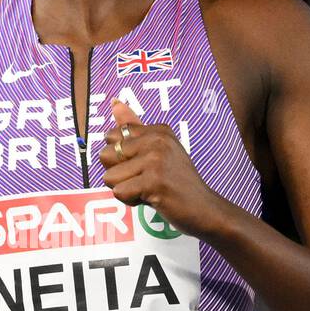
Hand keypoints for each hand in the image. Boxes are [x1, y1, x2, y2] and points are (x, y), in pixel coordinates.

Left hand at [98, 99, 215, 237]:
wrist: (204, 208)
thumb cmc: (178, 181)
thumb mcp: (159, 150)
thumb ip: (134, 127)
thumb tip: (114, 102)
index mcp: (157, 130)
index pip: (112, 137)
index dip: (121, 157)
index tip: (144, 165)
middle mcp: (157, 140)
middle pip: (105, 156)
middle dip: (120, 174)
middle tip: (146, 179)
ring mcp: (156, 160)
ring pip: (109, 177)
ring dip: (125, 189)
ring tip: (149, 189)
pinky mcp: (153, 182)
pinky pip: (119, 192)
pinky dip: (131, 201)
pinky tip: (151, 198)